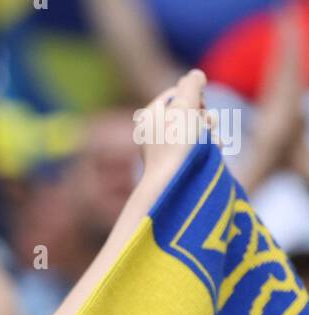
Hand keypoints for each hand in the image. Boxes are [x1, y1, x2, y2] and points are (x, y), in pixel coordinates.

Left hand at [137, 69, 213, 191]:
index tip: (199, 106)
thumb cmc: (176, 144)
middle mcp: (154, 131)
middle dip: (204, 115)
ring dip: (209, 131)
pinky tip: (216, 150)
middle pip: (187, 110)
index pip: (177, 93)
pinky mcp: (177, 166)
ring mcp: (165, 150)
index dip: (193, 96)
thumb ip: (192, 84)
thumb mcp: (184, 105)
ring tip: (215, 141)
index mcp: (150, 115)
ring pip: (194, 129)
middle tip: (209, 124)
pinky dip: (207, 146)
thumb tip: (196, 76)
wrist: (171, 186)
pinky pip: (195, 148)